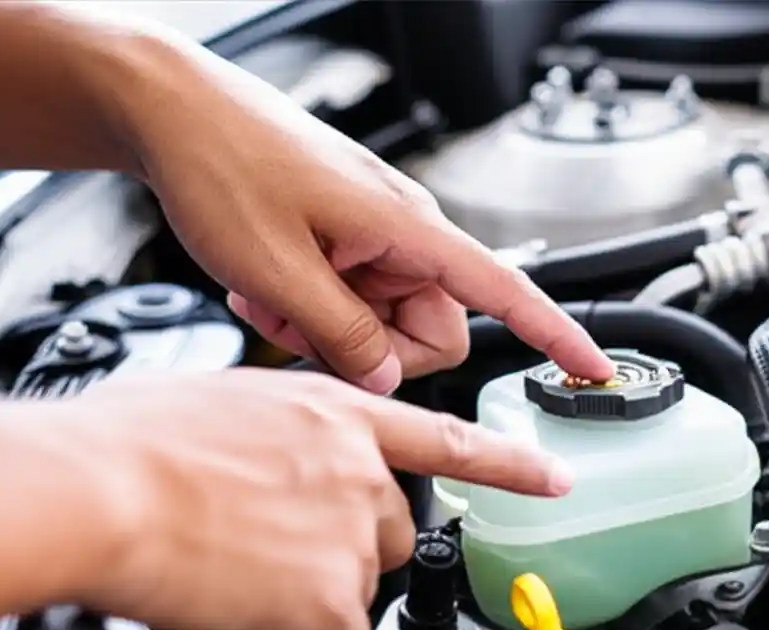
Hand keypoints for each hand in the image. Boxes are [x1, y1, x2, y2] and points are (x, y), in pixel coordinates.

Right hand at [60, 369, 570, 629]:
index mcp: (338, 416)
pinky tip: (253, 614)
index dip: (510, 464)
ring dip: (314, 596)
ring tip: (244, 579)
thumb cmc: (135, 443)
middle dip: (344, 549)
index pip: (448, 441)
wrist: (98, 490)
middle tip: (276, 552)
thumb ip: (285, 434)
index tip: (554, 478)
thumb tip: (280, 461)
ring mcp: (352, 534)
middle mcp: (360, 472)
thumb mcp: (229, 403)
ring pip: (358, 589)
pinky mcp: (332, 597)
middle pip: (392, 532)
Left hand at [110, 34, 612, 392]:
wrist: (176, 111)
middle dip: (371, 352)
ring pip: (383, 322)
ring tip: (269, 295)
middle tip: (305, 330)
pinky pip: (352, 299)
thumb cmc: (223, 162)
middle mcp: (403, 233)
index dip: (555, 334)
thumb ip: (341, 336)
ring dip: (328, 329)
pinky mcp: (347, 240)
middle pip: (430, 332)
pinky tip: (265, 284)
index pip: (506, 290)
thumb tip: (385, 378)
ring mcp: (374, 237)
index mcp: (408, 229)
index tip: (592, 369)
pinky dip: (310, 307)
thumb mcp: (276, 270)